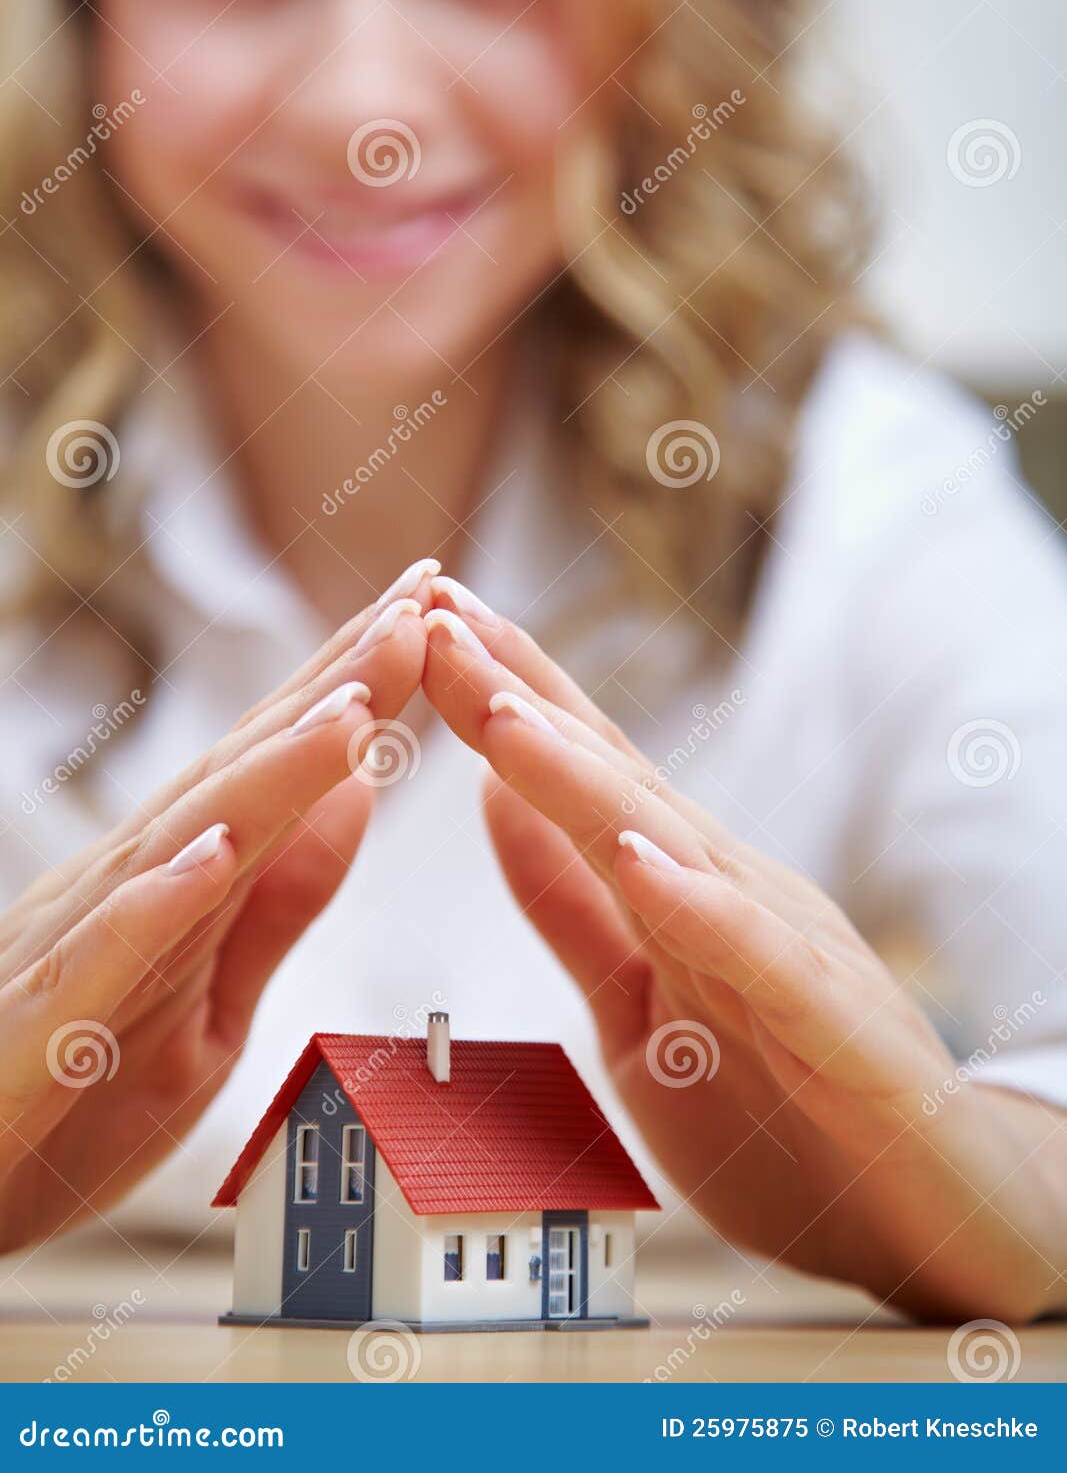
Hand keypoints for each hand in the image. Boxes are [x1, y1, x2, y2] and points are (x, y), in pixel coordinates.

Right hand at [0, 560, 435, 1254]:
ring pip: (184, 846)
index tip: (432, 609)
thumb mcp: (213, 1003)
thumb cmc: (77, 1099)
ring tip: (351, 713)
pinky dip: (158, 905)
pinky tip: (213, 857)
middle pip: (245, 775)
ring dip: (269, 776)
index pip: (278, 763)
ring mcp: (81, 950)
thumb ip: (282, 899)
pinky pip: (103, 960)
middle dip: (336, 691)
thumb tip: (357, 792)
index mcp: (179, 880)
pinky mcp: (42, 1028)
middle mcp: (129, 888)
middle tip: (418, 608)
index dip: (356, 684)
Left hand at [421, 580, 1062, 1321]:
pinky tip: (642, 861)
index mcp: (679, 885)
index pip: (579, 770)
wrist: (928, 1206)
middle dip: (517, 697)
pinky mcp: (834, 1026)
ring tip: (502, 715)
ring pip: (673, 848)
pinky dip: (699, 908)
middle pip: (611, 780)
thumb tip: (491, 796)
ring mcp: (785, 949)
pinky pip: (758, 961)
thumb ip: (569, 907)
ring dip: (582, 779)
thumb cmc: (780, 1104)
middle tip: (437, 615)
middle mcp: (731, 891)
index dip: (501, 693)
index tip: (425, 620)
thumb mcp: (637, 1003)